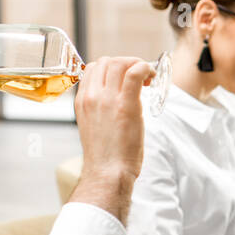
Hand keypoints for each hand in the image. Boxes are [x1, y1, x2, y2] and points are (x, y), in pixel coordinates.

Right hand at [71, 56, 151, 220]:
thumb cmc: (106, 156)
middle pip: (107, 61)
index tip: (125, 78)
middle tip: (140, 77)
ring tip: (147, 78)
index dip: (112, 67)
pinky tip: (151, 77)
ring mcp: (107, 99)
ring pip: (120, 62)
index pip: (92, 68)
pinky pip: (134, 72)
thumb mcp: (94, 126)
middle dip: (126, 63)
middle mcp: (91, 96)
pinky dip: (145, 68)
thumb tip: (119, 98)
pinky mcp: (125, 105)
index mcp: (82, 101)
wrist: (108, 173)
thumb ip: (101, 109)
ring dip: (137, 64)